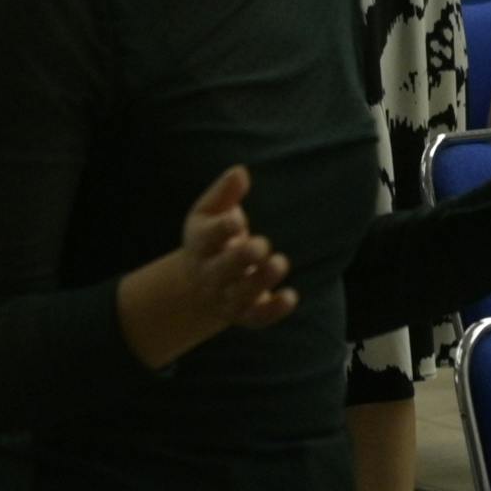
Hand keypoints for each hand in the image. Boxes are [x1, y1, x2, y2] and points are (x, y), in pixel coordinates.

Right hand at [116, 163, 294, 367]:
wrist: (199, 285)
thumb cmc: (212, 237)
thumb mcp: (210, 212)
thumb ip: (225, 193)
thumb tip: (241, 172)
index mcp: (201, 244)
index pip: (206, 238)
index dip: (222, 230)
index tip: (238, 219)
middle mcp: (210, 274)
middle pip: (221, 270)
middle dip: (240, 259)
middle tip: (260, 244)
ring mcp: (227, 297)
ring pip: (241, 296)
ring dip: (260, 281)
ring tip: (280, 263)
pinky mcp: (246, 314)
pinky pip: (258, 318)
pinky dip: (274, 310)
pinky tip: (291, 296)